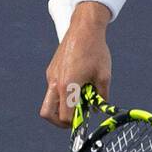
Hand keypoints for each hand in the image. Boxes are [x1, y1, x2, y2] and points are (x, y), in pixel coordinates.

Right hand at [39, 1, 111, 127]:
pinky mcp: (51, 70)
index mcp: (68, 86)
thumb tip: (96, 110)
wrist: (84, 27)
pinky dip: (62, 93)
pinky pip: (53, 88)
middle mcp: (55, 82)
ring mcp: (51, 76)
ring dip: (62, 105)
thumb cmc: (96, 51)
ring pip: (49, 101)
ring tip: (80, 96)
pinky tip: (78, 83)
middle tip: (74, 119)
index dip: (75, 123)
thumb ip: (100, 97)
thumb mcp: (104, 76)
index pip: (65, 116)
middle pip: (47, 113)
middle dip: (59, 122)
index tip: (85, 120)